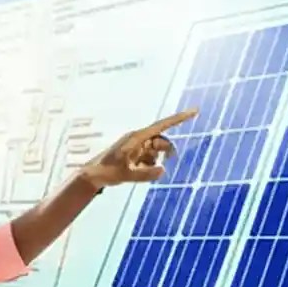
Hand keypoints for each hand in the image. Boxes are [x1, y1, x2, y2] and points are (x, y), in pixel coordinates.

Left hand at [78, 109, 198, 190]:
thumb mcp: (126, 175)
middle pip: (162, 142)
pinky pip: (150, 159)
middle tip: (164, 163)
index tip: (195, 111)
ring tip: (138, 171)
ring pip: (157, 152)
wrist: (93, 175)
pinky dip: (149, 167)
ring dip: (154, 162)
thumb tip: (163, 171)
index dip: (179, 118)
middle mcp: (138, 139)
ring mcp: (137, 147)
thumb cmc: (107, 172)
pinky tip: (135, 172)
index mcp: (137, 137)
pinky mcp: (135, 154)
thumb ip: (145, 174)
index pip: (162, 125)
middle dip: (166, 152)